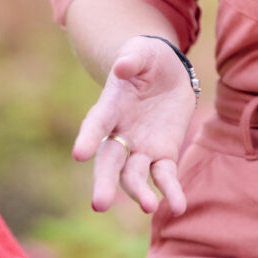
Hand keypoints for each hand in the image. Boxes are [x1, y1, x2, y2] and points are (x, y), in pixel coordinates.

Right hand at [71, 35, 195, 214]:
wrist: (167, 71)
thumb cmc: (147, 58)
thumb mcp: (141, 51)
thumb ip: (131, 58)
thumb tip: (121, 66)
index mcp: (109, 107)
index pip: (95, 124)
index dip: (88, 138)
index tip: (79, 153)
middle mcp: (119, 134)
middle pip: (108, 162)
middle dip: (104, 182)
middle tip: (99, 204)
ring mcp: (140, 148)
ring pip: (134, 176)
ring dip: (139, 192)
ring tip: (149, 206)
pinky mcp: (163, 155)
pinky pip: (164, 177)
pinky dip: (170, 192)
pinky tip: (178, 206)